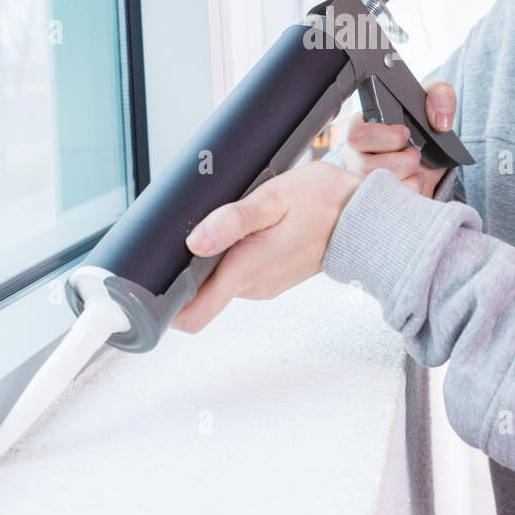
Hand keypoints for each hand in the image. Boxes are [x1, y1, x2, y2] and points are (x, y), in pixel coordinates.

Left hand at [171, 162, 362, 334]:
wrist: (366, 217)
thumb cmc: (325, 202)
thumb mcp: (274, 198)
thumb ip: (232, 220)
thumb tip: (195, 241)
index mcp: (246, 270)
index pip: (192, 315)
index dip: (164, 308)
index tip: (148, 288)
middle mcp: (252, 286)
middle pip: (199, 292)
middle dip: (187, 267)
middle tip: (190, 231)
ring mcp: (263, 285)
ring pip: (219, 281)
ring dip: (213, 259)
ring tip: (225, 224)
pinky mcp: (272, 278)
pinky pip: (239, 275)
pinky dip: (233, 257)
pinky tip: (246, 230)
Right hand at [341, 81, 457, 197]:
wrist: (434, 159)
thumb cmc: (425, 126)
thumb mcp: (435, 101)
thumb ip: (440, 95)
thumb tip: (440, 122)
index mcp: (361, 127)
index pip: (357, 136)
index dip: (385, 137)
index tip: (405, 134)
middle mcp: (354, 156)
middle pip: (366, 167)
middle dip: (400, 162)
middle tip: (413, 153)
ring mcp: (361, 180)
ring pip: (376, 189)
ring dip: (406, 178)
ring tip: (415, 169)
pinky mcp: (374, 201)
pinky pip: (387, 205)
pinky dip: (409, 194)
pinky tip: (413, 183)